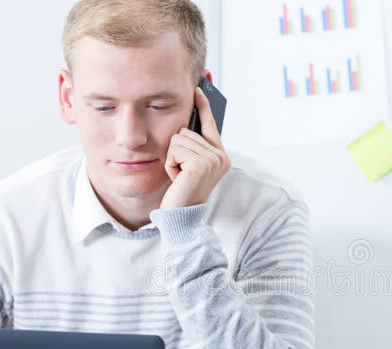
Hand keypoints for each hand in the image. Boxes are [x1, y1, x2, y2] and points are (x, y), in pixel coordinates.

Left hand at [161, 87, 229, 208]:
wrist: (182, 216)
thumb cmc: (183, 192)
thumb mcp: (190, 166)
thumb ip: (194, 146)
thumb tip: (185, 123)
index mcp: (221, 155)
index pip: (209, 124)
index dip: (203, 105)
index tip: (197, 88)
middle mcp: (220, 156)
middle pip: (186, 130)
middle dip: (176, 150)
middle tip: (182, 172)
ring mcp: (212, 159)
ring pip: (178, 138)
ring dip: (172, 157)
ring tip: (180, 176)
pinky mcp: (200, 164)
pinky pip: (174, 148)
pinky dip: (170, 164)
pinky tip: (178, 178)